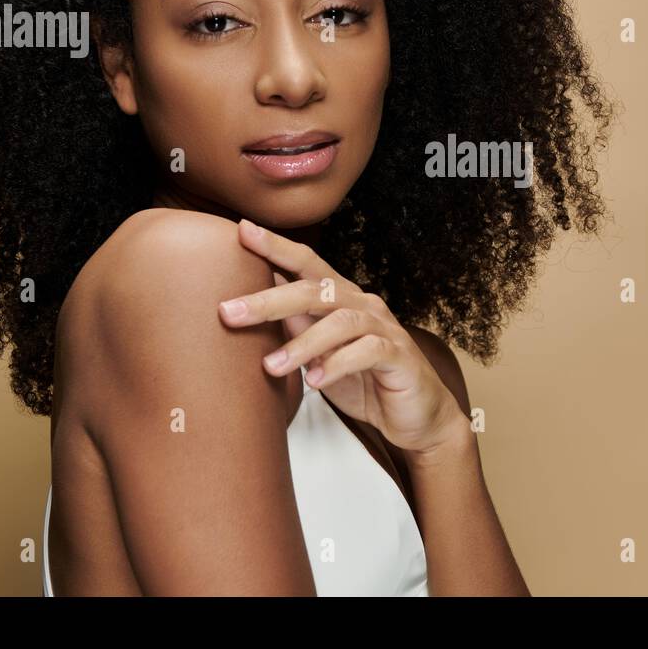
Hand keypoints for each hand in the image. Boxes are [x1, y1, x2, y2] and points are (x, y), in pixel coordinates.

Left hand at [216, 218, 466, 454]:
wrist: (418, 416)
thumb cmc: (365, 383)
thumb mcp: (321, 357)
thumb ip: (296, 331)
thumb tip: (255, 310)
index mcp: (342, 300)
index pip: (307, 265)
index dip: (276, 247)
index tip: (242, 232)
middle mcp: (363, 306)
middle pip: (315, 290)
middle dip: (269, 300)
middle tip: (229, 312)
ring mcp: (384, 329)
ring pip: (341, 321)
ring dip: (302, 343)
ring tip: (271, 366)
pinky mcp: (399, 356)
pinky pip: (367, 352)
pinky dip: (338, 365)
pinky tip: (315, 382)